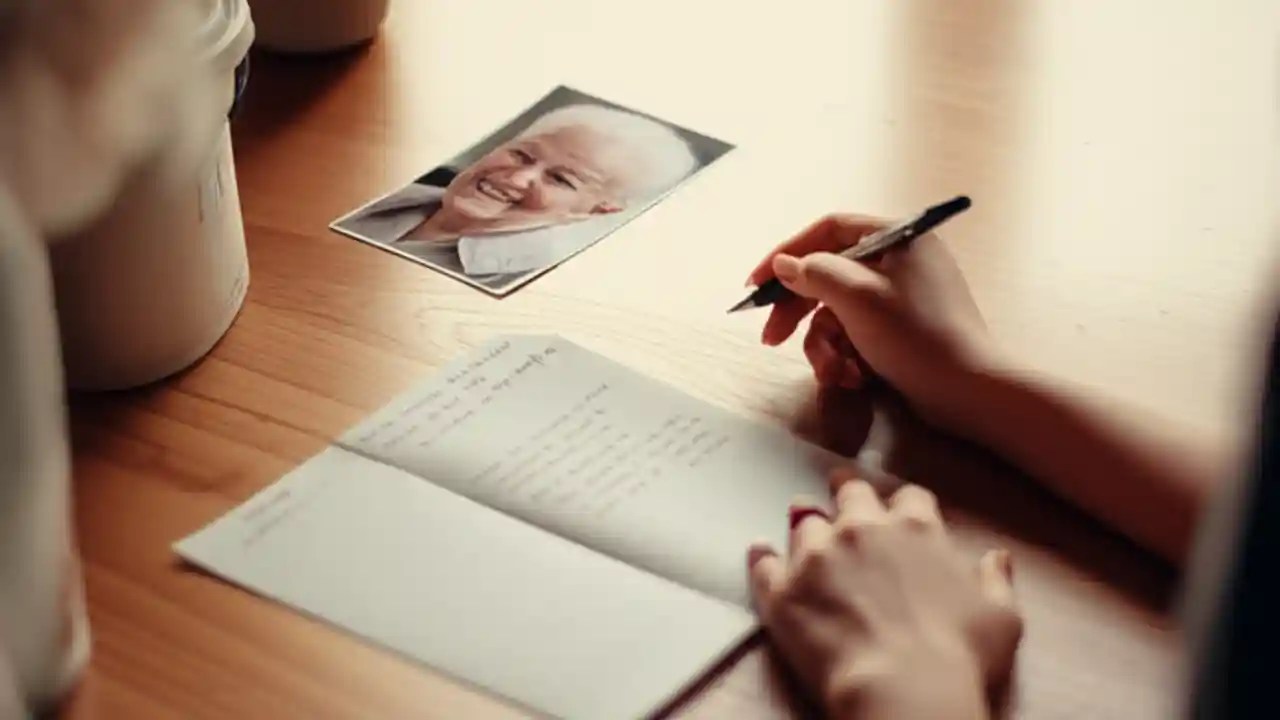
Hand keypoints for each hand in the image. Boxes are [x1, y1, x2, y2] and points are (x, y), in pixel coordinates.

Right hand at [747, 214, 997, 431]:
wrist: (969, 391)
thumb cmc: (916, 335)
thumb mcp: (857, 298)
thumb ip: (814, 274)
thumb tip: (784, 264)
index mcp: (897, 236)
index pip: (828, 230)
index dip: (787, 254)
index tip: (757, 284)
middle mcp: (900, 260)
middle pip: (828, 275)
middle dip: (799, 312)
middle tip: (770, 339)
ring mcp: (901, 296)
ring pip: (838, 312)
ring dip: (826, 344)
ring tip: (833, 372)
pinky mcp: (902, 330)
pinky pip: (858, 332)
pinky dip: (848, 356)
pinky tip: (855, 377)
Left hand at [747, 470, 1022, 719]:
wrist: (904, 689)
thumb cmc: (959, 657)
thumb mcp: (1001, 618)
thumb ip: (995, 581)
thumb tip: (997, 558)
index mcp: (916, 529)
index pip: (909, 497)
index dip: (904, 504)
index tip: (898, 511)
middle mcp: (862, 529)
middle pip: (849, 494)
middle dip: (847, 493)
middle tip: (841, 493)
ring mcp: (817, 556)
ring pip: (804, 522)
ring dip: (807, 525)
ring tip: (802, 525)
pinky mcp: (784, 589)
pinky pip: (763, 562)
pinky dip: (762, 556)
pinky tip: (760, 552)